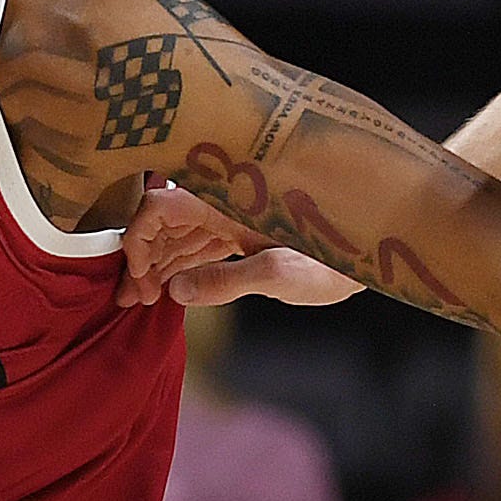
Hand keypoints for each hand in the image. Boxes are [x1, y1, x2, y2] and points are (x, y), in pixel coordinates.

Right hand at [115, 180, 359, 308]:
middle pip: (163, 223)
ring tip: (139, 300)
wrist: (372, 253)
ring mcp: (233, 218)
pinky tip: (166, 289)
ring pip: (178, 236)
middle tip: (128, 299)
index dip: (140, 241)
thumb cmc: (335, 259)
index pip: (160, 207)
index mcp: (227, 200)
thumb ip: (226, 281)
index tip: (141, 279)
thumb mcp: (279, 275)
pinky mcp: (243, 235)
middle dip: (142, 260)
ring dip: (157, 266)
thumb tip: (176, 291)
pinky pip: (199, 245)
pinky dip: (179, 266)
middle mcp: (224, 203)